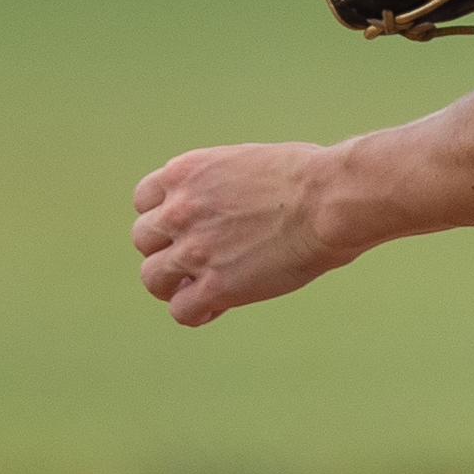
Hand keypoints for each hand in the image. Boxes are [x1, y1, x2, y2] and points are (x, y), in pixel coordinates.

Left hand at [131, 142, 358, 326]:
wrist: (330, 200)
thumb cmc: (309, 176)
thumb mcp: (249, 161)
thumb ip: (222, 183)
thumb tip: (228, 200)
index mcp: (186, 172)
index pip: (145, 200)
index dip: (165, 218)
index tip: (187, 228)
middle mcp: (180, 209)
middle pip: (143, 240)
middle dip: (167, 250)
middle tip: (197, 260)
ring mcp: (194, 250)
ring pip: (152, 278)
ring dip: (173, 285)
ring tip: (201, 288)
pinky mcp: (215, 286)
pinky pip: (181, 311)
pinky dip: (196, 313)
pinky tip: (219, 307)